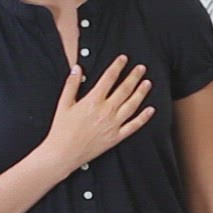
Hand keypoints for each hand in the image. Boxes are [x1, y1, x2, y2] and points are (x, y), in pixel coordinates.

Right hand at [39, 55, 154, 169]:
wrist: (63, 153)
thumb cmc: (61, 129)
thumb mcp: (63, 104)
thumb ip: (71, 84)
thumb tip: (77, 68)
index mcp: (93, 101)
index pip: (109, 78)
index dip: (117, 66)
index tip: (123, 59)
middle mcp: (106, 111)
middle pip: (124, 89)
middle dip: (134, 76)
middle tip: (141, 68)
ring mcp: (113, 124)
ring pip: (132, 105)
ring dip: (141, 93)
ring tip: (147, 83)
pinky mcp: (116, 137)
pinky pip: (133, 126)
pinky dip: (143, 118)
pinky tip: (150, 110)